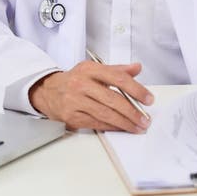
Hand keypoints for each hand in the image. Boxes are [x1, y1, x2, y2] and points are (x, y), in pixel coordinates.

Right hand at [28, 60, 153, 132]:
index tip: (148, 98)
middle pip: (112, 99)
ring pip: (105, 114)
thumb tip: (136, 68)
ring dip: (125, 123)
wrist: (48, 91)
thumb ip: (116, 70)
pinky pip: (97, 123)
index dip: (136, 89)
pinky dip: (112, 127)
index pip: (118, 78)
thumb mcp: (93, 69)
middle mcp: (82, 84)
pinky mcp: (72, 116)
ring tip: (137, 126)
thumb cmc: (74, 80)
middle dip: (132, 111)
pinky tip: (122, 128)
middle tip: (145, 119)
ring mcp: (76, 101)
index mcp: (90, 69)